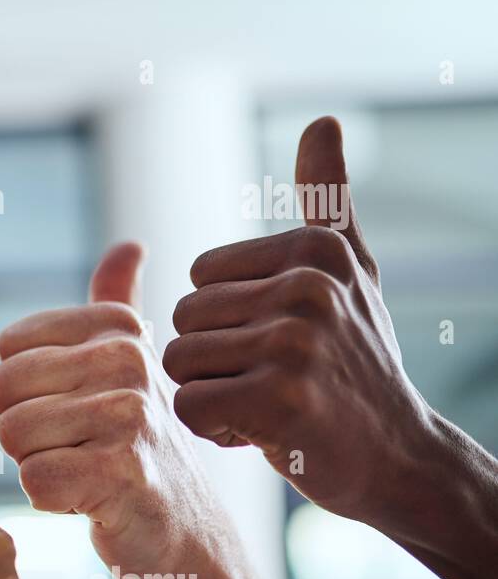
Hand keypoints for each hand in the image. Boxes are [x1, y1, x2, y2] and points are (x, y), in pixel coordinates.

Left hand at [0, 243, 228, 576]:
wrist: (183, 531)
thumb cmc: (139, 448)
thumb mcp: (130, 367)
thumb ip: (117, 305)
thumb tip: (130, 245)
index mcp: (118, 328)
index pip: (8, 349)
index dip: (25, 390)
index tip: (75, 409)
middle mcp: (128, 361)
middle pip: (2, 390)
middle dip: (23, 429)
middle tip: (75, 447)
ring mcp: (127, 416)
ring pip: (12, 435)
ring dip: (37, 464)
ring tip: (86, 471)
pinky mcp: (120, 474)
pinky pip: (33, 480)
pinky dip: (51, 499)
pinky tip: (91, 499)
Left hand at [164, 116, 433, 529]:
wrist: (397, 458)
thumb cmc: (358, 363)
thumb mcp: (350, 272)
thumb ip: (327, 199)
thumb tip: (323, 120)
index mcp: (315, 250)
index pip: (198, 277)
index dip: (223, 320)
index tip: (274, 341)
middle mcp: (308, 287)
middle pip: (181, 319)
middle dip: (211, 358)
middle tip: (267, 380)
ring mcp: (296, 342)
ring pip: (179, 362)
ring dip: (210, 394)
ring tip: (265, 403)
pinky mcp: (279, 400)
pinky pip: (188, 404)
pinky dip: (211, 428)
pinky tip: (260, 432)